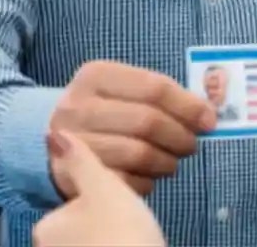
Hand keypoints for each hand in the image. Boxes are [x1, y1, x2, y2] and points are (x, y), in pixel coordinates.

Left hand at [33, 131, 165, 246]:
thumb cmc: (122, 235)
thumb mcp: (105, 189)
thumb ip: (81, 160)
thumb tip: (53, 132)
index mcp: (46, 227)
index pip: (72, 203)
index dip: (100, 199)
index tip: (122, 206)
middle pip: (79, 228)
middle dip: (103, 224)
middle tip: (131, 225)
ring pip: (90, 244)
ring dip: (110, 241)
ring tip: (135, 240)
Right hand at [50, 61, 216, 196]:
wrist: (47, 135)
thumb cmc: (101, 110)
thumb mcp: (123, 90)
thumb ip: (160, 96)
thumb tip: (207, 114)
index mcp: (96, 75)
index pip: (155, 88)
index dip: (189, 106)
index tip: (209, 121)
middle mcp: (79, 105)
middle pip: (148, 122)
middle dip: (180, 136)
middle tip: (191, 145)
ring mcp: (73, 141)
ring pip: (138, 154)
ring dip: (166, 162)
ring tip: (172, 161)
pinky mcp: (72, 174)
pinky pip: (125, 182)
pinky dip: (146, 181)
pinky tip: (149, 175)